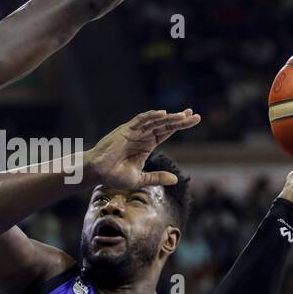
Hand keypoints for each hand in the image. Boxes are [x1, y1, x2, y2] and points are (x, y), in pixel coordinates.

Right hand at [83, 109, 199, 187]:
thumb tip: (176, 179)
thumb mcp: (140, 179)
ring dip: (169, 118)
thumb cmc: (114, 176)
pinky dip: (151, 116)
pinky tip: (163, 114)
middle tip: (195, 115)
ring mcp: (134, 131)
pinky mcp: (126, 129)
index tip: (193, 120)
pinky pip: (141, 120)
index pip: (167, 132)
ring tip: (184, 115)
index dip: (179, 126)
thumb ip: (157, 177)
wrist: (97, 172)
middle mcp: (142, 135)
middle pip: (165, 124)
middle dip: (180, 119)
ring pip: (155, 121)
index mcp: (146, 145)